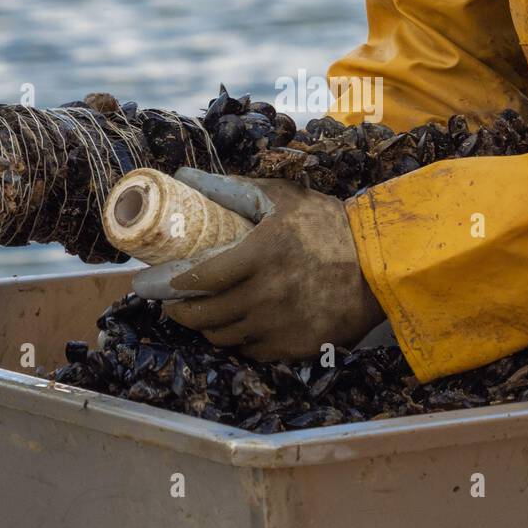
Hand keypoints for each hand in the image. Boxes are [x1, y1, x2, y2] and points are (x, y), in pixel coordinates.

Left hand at [132, 168, 384, 360]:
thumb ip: (232, 188)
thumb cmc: (327, 225)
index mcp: (260, 254)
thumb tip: (186, 176)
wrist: (380, 264)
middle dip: (179, 312)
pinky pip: (252, 351)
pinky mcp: (295, 347)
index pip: (198, 279)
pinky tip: (239, 326)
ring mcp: (281, 325)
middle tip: (172, 304)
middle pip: (204, 316)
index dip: (166, 286)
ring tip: (203, 315)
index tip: (147, 285)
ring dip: (208, 327)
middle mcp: (267, 294)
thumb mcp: (282, 198)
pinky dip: (240, 340)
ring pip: (225, 336)